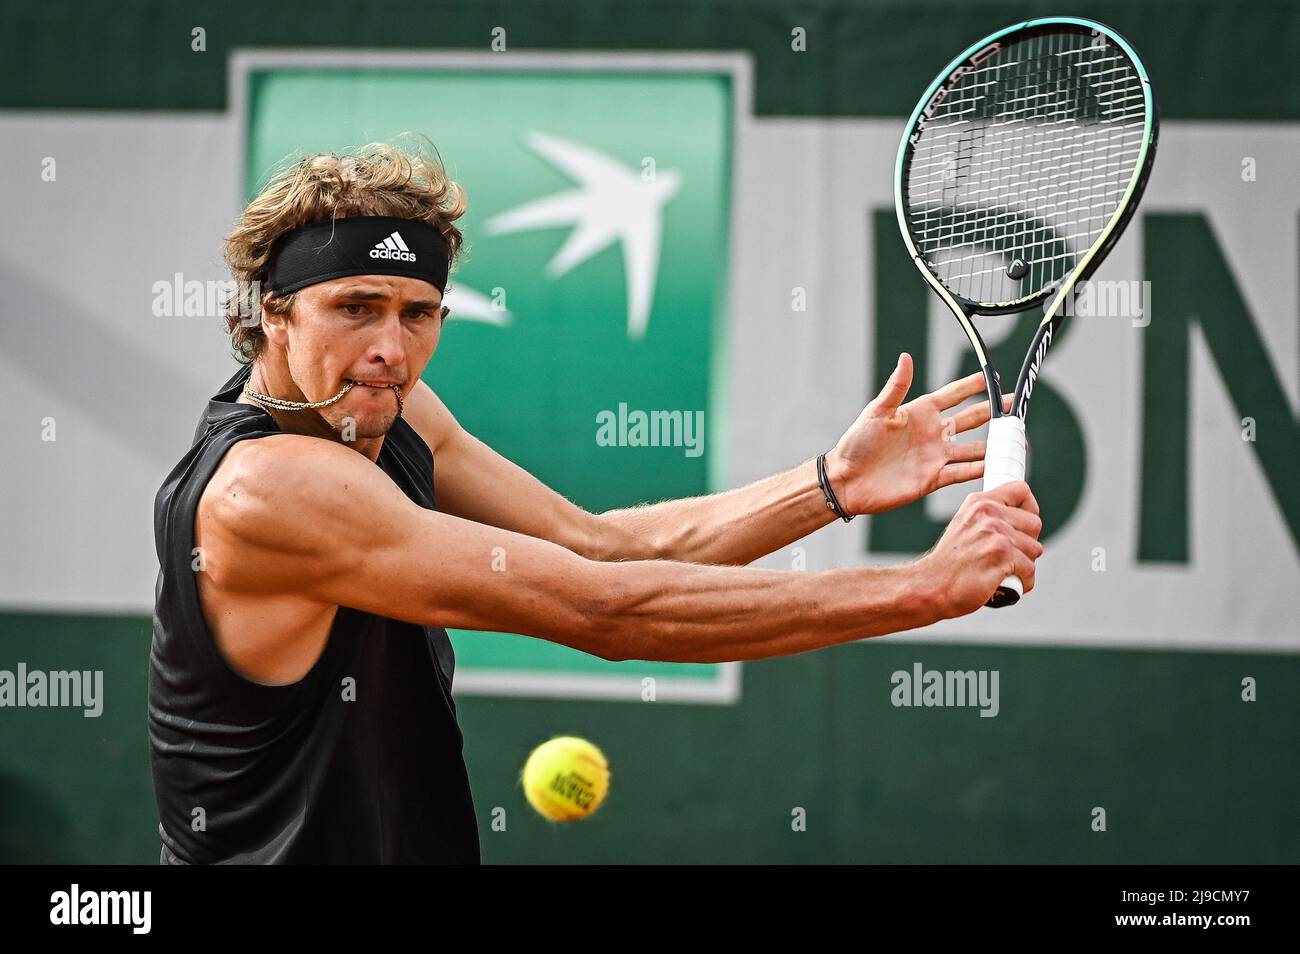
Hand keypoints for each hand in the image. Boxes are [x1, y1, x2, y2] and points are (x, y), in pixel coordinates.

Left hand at [824, 353, 1010, 515]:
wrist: (847, 481)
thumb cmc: (856, 444)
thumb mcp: (877, 411)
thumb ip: (896, 387)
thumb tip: (906, 357)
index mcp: (920, 412)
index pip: (954, 394)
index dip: (973, 385)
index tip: (994, 377)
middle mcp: (932, 433)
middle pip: (971, 419)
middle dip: (993, 413)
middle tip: (1015, 406)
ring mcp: (935, 456)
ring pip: (973, 448)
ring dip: (994, 444)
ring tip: (1017, 441)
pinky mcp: (933, 478)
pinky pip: (963, 472)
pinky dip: (982, 470)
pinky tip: (999, 466)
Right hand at [913, 481, 1043, 618]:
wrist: (930, 586)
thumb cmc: (949, 562)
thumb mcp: (964, 525)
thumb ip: (989, 515)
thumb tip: (1022, 516)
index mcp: (979, 502)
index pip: (1021, 490)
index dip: (1029, 509)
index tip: (1023, 524)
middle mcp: (988, 514)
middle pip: (1035, 523)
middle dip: (1027, 543)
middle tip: (1007, 555)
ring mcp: (996, 535)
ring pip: (1035, 549)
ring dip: (1024, 565)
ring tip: (1002, 571)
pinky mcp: (1002, 558)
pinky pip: (1030, 571)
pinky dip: (1022, 582)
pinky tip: (1005, 583)